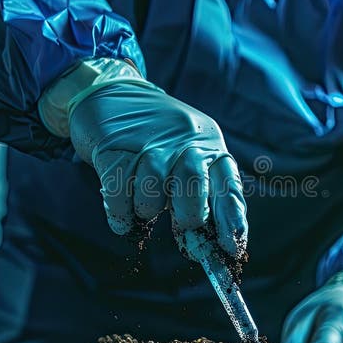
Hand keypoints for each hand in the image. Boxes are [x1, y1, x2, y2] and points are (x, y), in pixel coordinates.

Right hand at [67, 67, 246, 255]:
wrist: (110, 93)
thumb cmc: (155, 138)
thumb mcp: (187, 153)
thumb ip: (199, 194)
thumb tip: (204, 245)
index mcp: (209, 143)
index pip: (228, 185)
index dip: (232, 221)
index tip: (231, 249)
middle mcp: (183, 138)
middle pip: (192, 186)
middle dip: (187, 218)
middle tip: (182, 231)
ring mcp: (147, 141)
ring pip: (153, 193)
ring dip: (147, 212)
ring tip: (143, 208)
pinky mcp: (114, 146)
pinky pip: (119, 192)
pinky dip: (120, 213)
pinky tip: (122, 217)